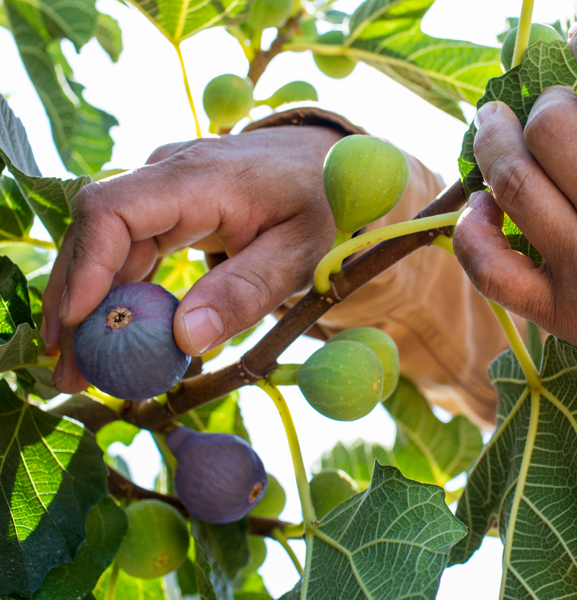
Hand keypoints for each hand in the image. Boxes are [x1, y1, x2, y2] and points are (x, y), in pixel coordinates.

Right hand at [43, 126, 343, 394]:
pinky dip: (112, 294)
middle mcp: (168, 173)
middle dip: (74, 303)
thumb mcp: (301, 253)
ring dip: (86, 306)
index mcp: (203, 177)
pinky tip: (104, 337)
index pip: (116, 209)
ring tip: (77, 370)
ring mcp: (160, 187)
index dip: (86, 265)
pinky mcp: (163, 206)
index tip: (77, 322)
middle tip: (68, 372)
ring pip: (103, 245)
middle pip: (95, 232)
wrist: (324, 163)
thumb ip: (248, 291)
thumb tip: (186, 339)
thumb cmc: (319, 204)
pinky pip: (125, 249)